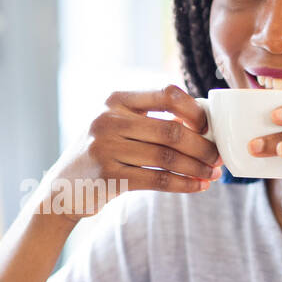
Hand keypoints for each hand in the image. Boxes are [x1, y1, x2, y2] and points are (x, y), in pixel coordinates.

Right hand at [35, 85, 223, 225]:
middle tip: (219, 158)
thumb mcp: (115, 125)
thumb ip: (149, 118)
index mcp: (114, 99)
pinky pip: (158, 179)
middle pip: (172, 130)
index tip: (208, 127)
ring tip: (213, 175)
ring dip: (197, 168)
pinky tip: (198, 187)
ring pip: (168, 157)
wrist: (62, 188)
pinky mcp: (109, 176)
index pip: (166, 93)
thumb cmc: (100, 153)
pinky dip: (184, 184)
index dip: (194, 109)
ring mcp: (106, 148)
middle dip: (203, 146)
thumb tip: (203, 122)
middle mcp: (108, 119)